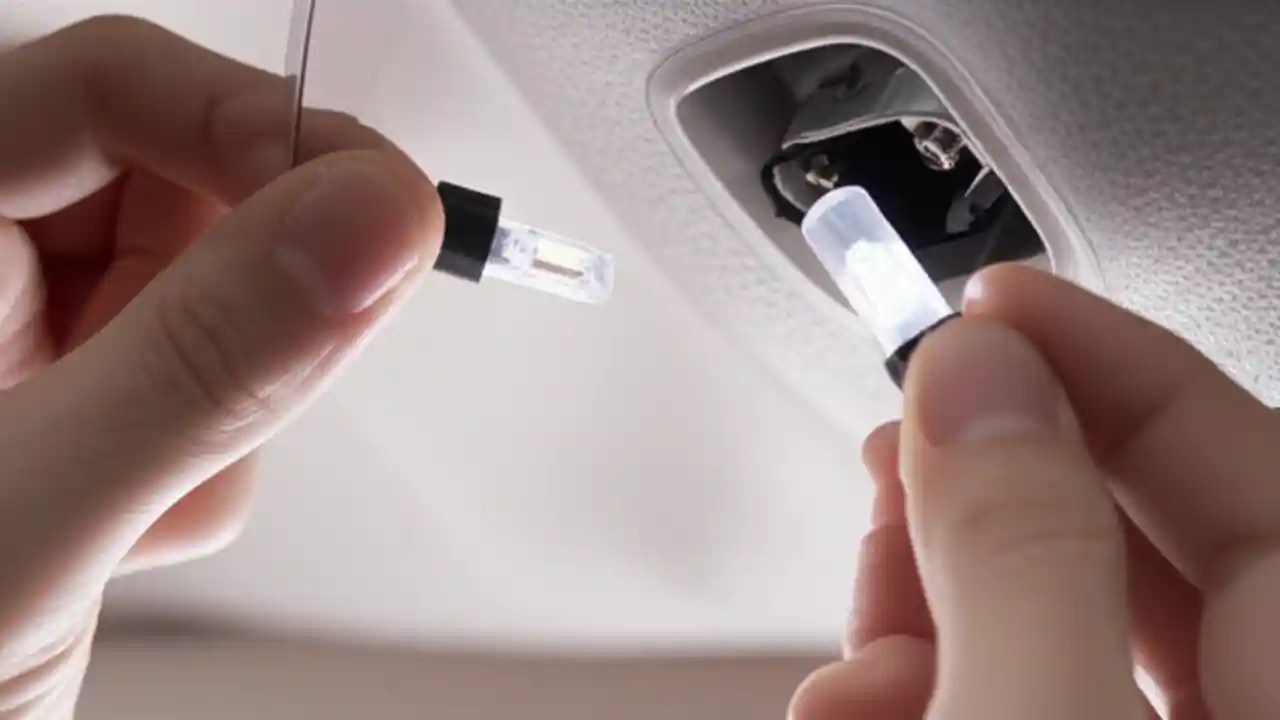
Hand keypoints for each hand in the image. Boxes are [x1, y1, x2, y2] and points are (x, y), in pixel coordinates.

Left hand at [0, 17, 441, 714]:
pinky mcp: (90, 393)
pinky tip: (140, 525)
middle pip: (183, 181)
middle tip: (238, 407)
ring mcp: (32, 331)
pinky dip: (216, 458)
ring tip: (142, 507)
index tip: (371, 222)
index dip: (256, 134)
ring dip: (230, 409)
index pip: (109, 85)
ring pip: (220, 290)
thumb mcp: (32, 519)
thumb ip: (205, 365)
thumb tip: (367, 226)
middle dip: (248, 309)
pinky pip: (216, 374)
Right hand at [790, 266, 1279, 718]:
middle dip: (987, 490)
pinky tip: (855, 708)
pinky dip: (923, 683)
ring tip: (858, 635)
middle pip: (1140, 541)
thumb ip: (1020, 554)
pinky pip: (1017, 693)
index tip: (988, 303)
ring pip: (1060, 621)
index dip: (1109, 357)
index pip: (1252, 461)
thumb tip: (977, 382)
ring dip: (928, 603)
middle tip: (900, 449)